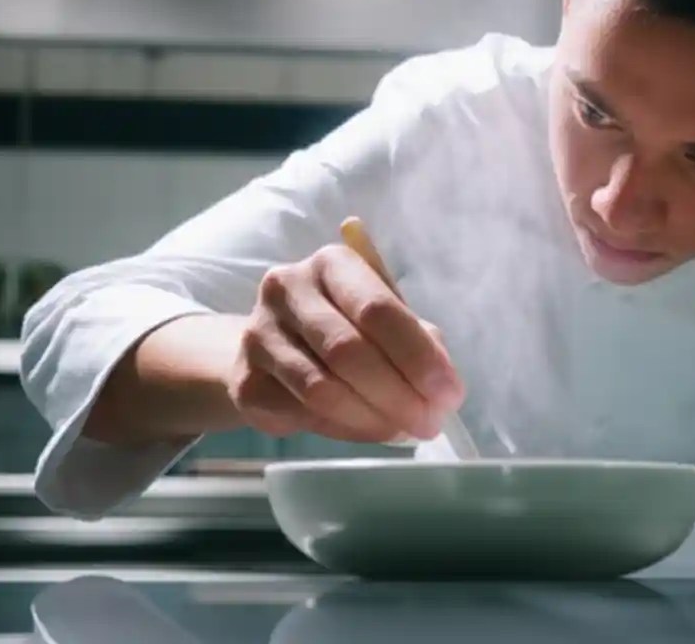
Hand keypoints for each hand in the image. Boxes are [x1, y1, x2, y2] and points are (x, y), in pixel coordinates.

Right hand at [226, 244, 464, 442]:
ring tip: (403, 430)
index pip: (378, 309)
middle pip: (349, 350)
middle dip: (398, 394)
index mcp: (332, 264)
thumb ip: (416, 343)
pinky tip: (365, 429)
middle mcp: (287, 288)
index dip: (418, 356)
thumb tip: (442, 392)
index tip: (448, 394)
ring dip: (372, 418)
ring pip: (323, 389)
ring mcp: (259, 334)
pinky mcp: (245, 381)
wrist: (272, 350)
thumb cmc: (342, 327)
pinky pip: (301, 414)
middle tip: (429, 422)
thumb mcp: (383, 322)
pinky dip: (344, 429)